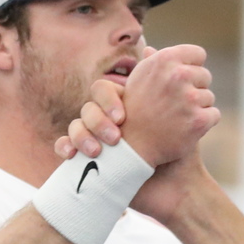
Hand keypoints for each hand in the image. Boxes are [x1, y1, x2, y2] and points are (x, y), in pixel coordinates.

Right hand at [57, 77, 213, 224]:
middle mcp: (108, 125)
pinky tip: (69, 156)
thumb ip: (169, 90)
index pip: (103, 92)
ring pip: (74, 128)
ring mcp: (96, 144)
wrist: (175, 191)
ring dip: (80, 136)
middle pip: (87, 109)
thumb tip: (156, 51)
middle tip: (115, 138)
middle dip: (96, 122)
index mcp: (125, 112)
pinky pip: (64, 148)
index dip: (108, 101)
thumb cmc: (177, 156)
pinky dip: (64, 148)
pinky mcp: (88, 164)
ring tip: (96, 153)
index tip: (122, 117)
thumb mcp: (180, 120)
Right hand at [115, 45, 218, 167]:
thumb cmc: (135, 110)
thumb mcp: (137, 80)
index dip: (191, 67)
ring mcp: (189, 99)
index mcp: (164, 60)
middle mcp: (178, 75)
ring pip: (209, 97)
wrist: (133, 147)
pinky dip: (203, 123)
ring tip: (176, 117)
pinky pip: (214, 115)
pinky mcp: (199, 120)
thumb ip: (152, 63)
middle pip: (205, 76)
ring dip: (197, 107)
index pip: (198, 54)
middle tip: (175, 103)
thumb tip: (152, 49)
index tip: (182, 79)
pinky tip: (185, 127)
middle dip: (194, 88)